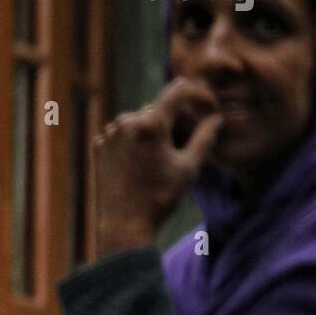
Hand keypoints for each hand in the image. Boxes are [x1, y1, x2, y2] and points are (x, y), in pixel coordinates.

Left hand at [93, 78, 222, 257]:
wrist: (124, 222)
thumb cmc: (160, 196)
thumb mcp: (189, 167)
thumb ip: (204, 137)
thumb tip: (216, 118)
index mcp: (150, 123)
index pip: (176, 91)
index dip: (193, 93)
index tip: (204, 102)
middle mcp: (126, 122)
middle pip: (156, 109)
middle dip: (171, 120)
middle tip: (182, 142)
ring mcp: (109, 133)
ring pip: (138, 122)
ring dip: (151, 132)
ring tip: (159, 158)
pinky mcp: (99, 145)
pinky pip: (121, 135)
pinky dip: (133, 142)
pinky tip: (140, 163)